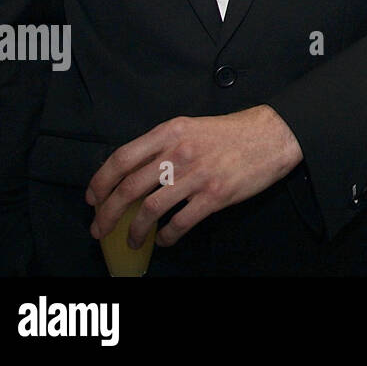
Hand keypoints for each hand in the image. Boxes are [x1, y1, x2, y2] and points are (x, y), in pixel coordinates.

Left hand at [86, 105, 302, 248]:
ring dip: (134, 231)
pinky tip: (164, 240)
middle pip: (128, 189)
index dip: (100, 182)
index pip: (121, 159)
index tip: (93, 198)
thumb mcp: (192, 126)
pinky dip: (166, 237)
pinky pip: (180, 223)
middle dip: (107, 214)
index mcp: (170, 132)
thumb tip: (135, 172)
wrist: (274, 135)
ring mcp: (197, 176)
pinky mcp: (214, 196)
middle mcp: (179, 153)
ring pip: (149, 210)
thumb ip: (164, 144)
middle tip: (99, 229)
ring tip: (132, 240)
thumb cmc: (234, 131)